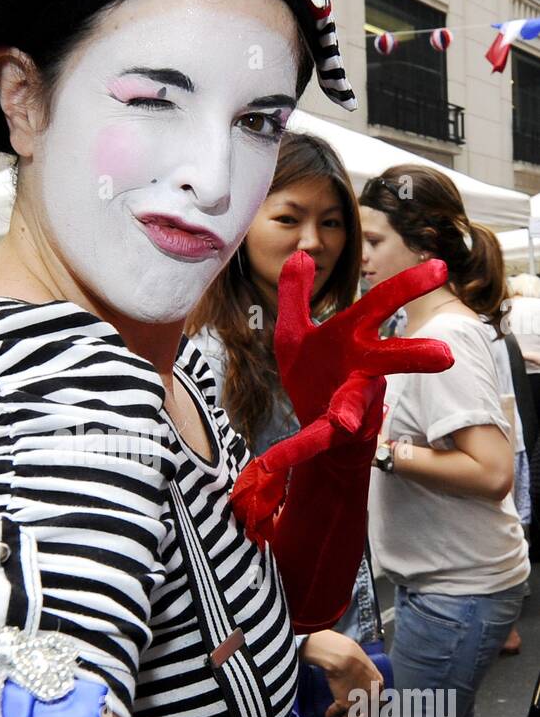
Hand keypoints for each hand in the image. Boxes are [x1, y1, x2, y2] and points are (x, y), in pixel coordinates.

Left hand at [231, 254, 453, 541]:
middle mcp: (360, 369)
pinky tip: (270, 461)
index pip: (380, 306)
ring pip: (355, 403)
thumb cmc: (315, 375)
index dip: (408, 286)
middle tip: (445, 357)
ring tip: (346, 423)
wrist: (319, 428)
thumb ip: (295, 294)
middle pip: (391, 358)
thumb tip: (302, 255)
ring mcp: (348, 401)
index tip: (441, 267)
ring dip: (350, 411)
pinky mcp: (327, 430)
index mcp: (352, 339)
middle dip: (415, 357)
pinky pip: (310, 439)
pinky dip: (292, 450)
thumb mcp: (295, 331)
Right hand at [300, 630, 383, 716]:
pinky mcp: (344, 703)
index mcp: (378, 684)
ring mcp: (358, 701)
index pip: (381, 702)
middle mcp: (371, 696)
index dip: (376, 708)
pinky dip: (331, 715)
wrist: (343, 657)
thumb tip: (357, 673)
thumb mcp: (364, 664)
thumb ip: (365, 673)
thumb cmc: (352, 654)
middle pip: (369, 713)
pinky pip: (336, 712)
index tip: (370, 711)